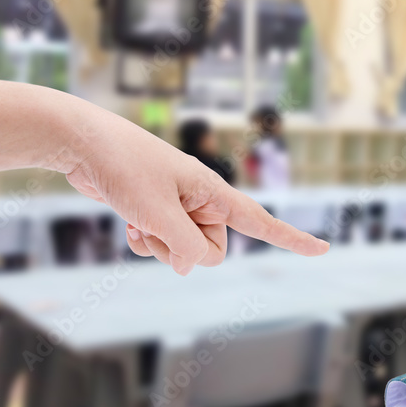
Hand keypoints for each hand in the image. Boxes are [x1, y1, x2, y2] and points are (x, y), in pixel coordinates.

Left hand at [66, 107, 328, 274]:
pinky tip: (127, 224)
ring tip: (137, 223)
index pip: (261, 221)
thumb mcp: (157, 215)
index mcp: (213, 192)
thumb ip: (184, 247)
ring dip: (159, 246)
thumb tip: (193, 265)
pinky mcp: (157, 208)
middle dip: (183, 250)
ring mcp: (179, 204)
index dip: (293, 239)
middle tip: (155, 228)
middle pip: (212, 249)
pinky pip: (162, 242)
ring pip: (183, 250)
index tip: (324, 250)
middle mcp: (202, 199)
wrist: (81, 141)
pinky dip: (145, 240)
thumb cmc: (123, 168)